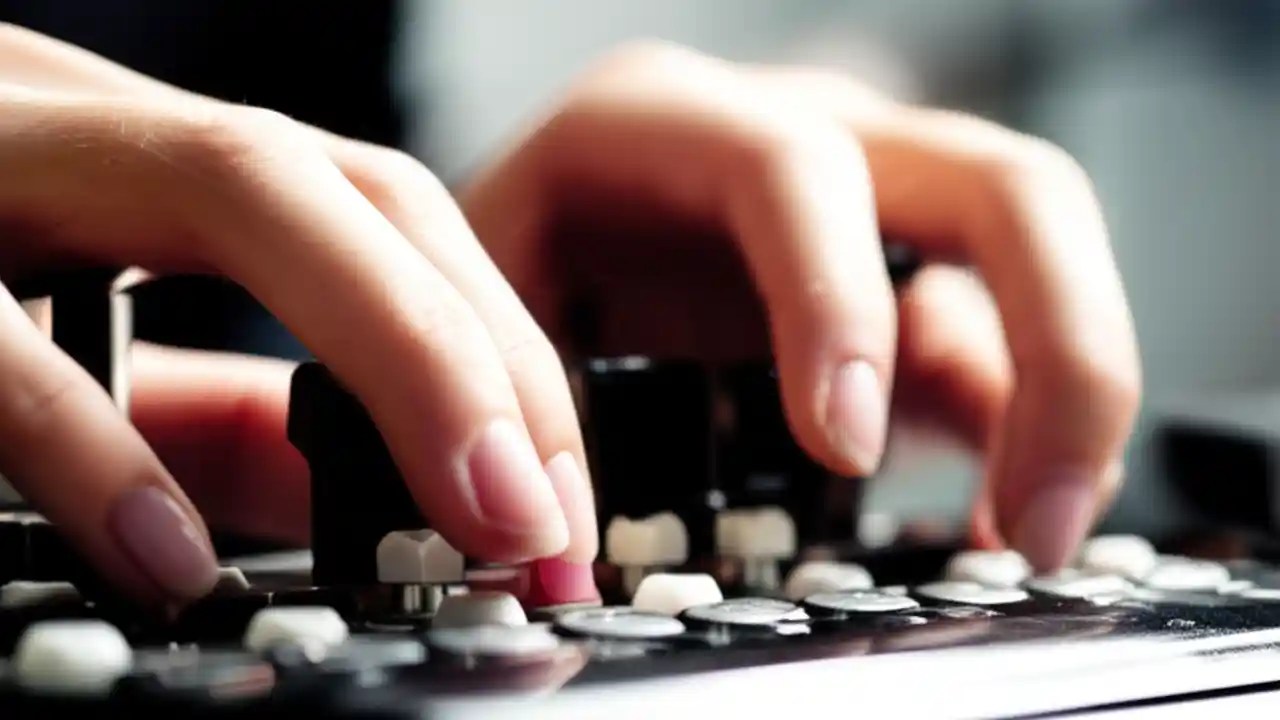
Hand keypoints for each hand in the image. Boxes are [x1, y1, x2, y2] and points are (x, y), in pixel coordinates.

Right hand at [0, 24, 596, 608]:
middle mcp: (98, 132)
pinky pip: (3, 343)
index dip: (500, 357)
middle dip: (481, 361)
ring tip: (465, 526)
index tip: (556, 503)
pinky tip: (175, 558)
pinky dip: (100, 451)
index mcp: (156, 170)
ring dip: (393, 357)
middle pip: (356, 190)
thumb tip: (371, 500)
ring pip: (234, 186)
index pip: (387, 219)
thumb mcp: (81, 354)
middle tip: (542, 526)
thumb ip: (219, 425)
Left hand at [460, 42, 1141, 572]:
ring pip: (1035, 255)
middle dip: (1055, 350)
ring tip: (1031, 534)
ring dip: (1066, 398)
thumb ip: (525, 394)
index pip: (792, 169)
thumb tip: (570, 536)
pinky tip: (997, 514)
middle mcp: (795, 141)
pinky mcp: (901, 278)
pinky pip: (1004, 335)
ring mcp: (866, 205)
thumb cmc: (496, 269)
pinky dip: (1027, 426)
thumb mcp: (482, 315)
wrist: (532, 242)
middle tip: (1030, 516)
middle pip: (997, 190)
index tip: (842, 447)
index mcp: (668, 123)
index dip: (836, 301)